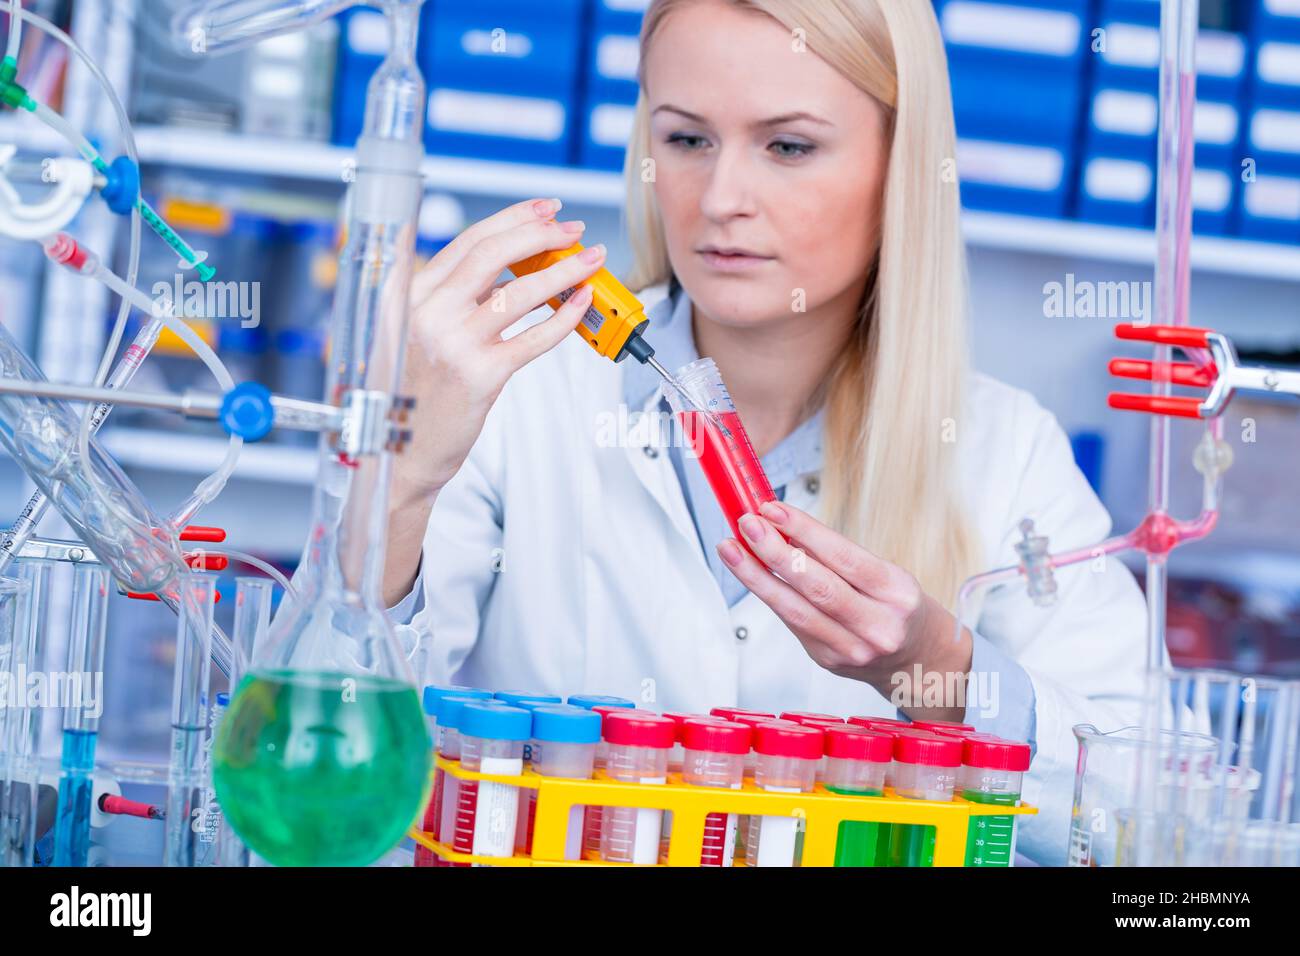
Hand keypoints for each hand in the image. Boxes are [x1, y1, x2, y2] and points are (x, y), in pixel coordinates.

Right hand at [393, 198, 605, 502]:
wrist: (397, 454)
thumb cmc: (409, 396)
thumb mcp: (413, 332)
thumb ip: (450, 300)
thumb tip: (507, 270)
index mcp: (409, 294)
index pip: (469, 241)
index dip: (515, 219)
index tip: (545, 210)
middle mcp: (427, 312)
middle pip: (493, 253)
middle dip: (542, 234)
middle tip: (574, 231)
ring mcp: (455, 343)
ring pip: (520, 290)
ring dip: (564, 270)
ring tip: (589, 262)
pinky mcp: (481, 375)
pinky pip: (535, 336)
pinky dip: (565, 316)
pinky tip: (581, 304)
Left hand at [716, 500, 972, 719]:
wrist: (919, 662)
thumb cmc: (899, 608)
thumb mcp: (886, 575)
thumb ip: (838, 557)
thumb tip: (787, 527)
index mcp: (897, 595)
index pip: (845, 558)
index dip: (806, 531)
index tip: (774, 510)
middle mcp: (877, 627)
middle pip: (817, 587)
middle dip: (774, 552)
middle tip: (747, 524)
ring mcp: (851, 650)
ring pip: (795, 610)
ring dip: (757, 576)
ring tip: (731, 549)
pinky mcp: (828, 661)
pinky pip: (792, 623)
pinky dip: (769, 595)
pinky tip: (750, 573)